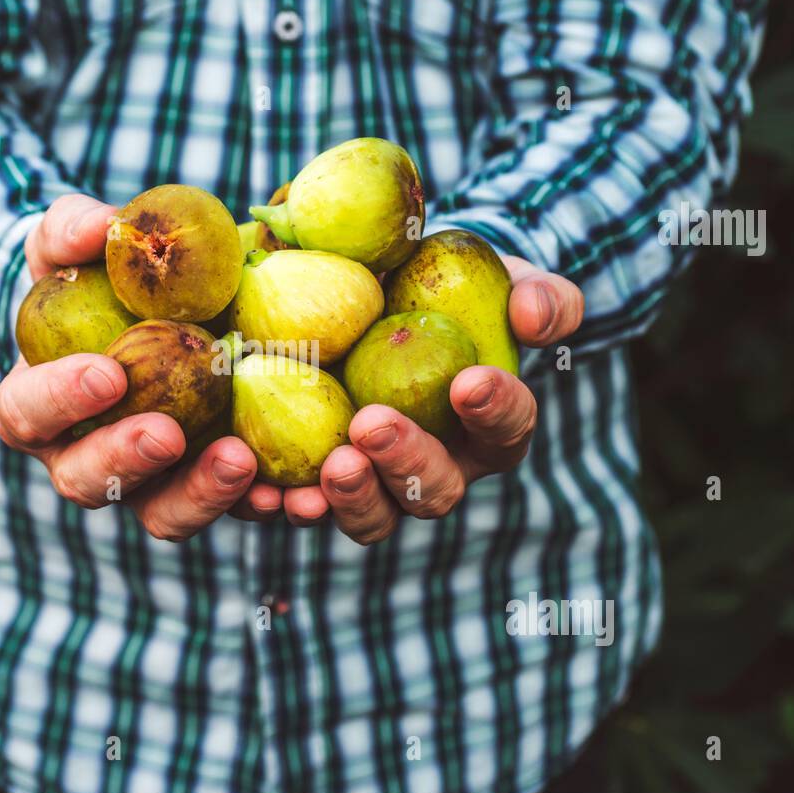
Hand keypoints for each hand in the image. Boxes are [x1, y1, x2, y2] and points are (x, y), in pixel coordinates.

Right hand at [0, 196, 257, 540]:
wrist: (153, 315)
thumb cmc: (96, 281)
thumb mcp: (75, 246)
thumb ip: (74, 229)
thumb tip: (102, 225)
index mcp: (36, 406)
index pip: (28, 412)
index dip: (60, 400)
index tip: (107, 373)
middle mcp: (82, 457)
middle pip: (87, 480)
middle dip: (125, 461)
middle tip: (167, 435)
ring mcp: (146, 483)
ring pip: (160, 513)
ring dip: (199, 495)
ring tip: (241, 462)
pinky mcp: (204, 490)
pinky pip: (229, 510)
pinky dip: (258, 502)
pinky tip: (291, 490)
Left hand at [234, 255, 584, 543]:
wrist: (367, 289)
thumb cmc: (445, 286)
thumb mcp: (500, 276)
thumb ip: (538, 294)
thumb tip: (534, 317)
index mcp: (486, 430)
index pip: (505, 431)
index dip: (495, 412)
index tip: (470, 381)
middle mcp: (432, 470)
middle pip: (432, 492)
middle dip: (405, 464)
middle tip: (373, 425)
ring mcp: (371, 482)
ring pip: (370, 516)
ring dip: (349, 498)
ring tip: (329, 466)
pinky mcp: (309, 478)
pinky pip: (295, 503)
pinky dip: (274, 502)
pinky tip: (255, 483)